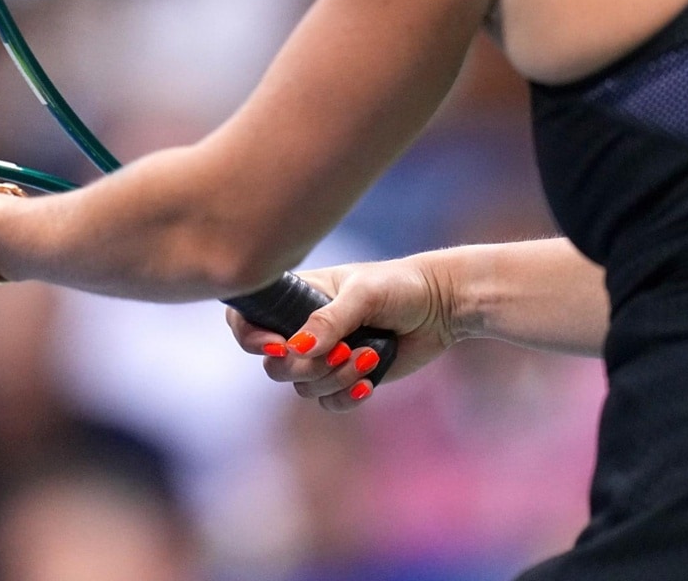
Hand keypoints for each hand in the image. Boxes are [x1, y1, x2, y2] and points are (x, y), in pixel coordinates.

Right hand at [227, 256, 457, 411]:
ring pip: (303, 387)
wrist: (442, 306)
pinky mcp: (345, 380)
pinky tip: (370, 380)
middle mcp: (301, 329)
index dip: (250, 337)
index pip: (246, 319)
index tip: (279, 346)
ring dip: (336, 377)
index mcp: (294, 298)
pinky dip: (347, 396)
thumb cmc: (399, 286)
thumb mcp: (364, 293)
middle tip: (344, 350)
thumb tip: (296, 348)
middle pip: (273, 365)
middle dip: (307, 366)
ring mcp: (323, 356)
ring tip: (370, 355)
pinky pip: (329, 402)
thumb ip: (330, 318)